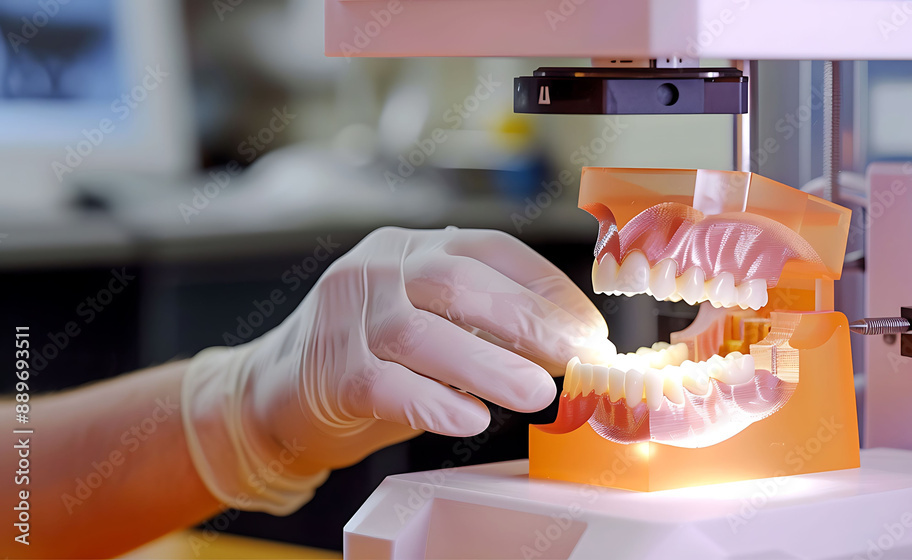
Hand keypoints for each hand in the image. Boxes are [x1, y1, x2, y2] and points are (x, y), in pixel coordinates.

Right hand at [182, 227, 613, 513]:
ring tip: (538, 395)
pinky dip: (431, 401)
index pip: (489, 249)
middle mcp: (378, 266)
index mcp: (412, 246)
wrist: (278, 392)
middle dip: (526, 323)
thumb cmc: (372, 358)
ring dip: (489, 365)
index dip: (546, 288)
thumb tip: (567, 344)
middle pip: (457, 283)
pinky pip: (383, 383)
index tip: (587, 330)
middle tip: (574, 360)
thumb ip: (487, 325)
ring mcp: (345, 314)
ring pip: (422, 332)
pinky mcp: (326, 368)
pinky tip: (469, 419)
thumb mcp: (432, 325)